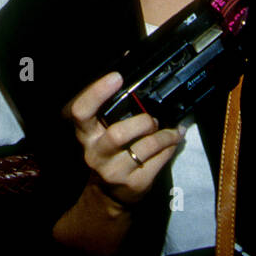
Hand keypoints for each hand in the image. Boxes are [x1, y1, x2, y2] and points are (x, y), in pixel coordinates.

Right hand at [66, 72, 180, 208]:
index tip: (117, 77)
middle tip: (152, 119)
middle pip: (117, 134)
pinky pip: (158, 161)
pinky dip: (170, 147)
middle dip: (142, 122)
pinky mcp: (135, 184)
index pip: (82, 112)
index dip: (97, 93)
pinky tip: (173, 140)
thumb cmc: (109, 152)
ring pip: (144, 148)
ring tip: (170, 130)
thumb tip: (126, 61)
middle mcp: (96, 154)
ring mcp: (114, 172)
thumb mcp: (102, 130)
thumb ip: (111, 104)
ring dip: (163, 135)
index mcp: (86, 135)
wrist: (110, 194)